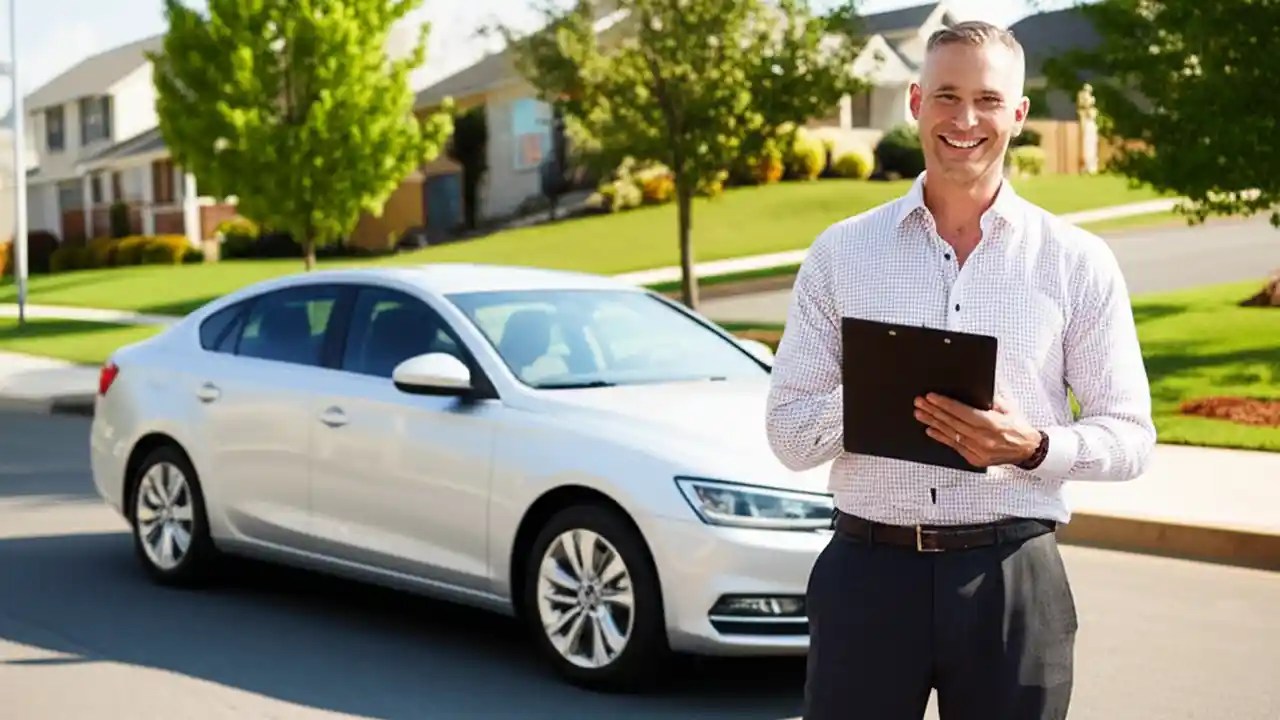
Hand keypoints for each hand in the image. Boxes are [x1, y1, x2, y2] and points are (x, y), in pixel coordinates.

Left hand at [913, 393, 1040, 467]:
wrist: (1028, 449)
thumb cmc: (1018, 427)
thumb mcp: (1007, 407)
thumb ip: (990, 398)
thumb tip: (974, 389)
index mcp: (991, 424)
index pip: (961, 412)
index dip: (944, 404)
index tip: (931, 397)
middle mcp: (983, 438)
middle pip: (952, 422)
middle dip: (933, 411)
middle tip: (919, 403)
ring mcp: (978, 451)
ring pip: (951, 434)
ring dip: (933, 423)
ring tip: (920, 414)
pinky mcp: (975, 459)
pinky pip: (954, 446)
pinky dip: (941, 437)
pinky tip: (931, 430)